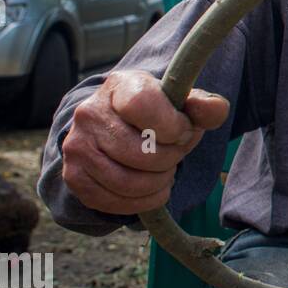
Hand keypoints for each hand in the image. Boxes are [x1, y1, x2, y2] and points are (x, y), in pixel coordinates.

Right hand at [61, 70, 229, 214]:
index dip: (172, 127)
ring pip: (128, 182)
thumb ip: (205, 105)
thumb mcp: (183, 103)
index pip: (143, 107)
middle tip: (176, 153)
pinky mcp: (74, 176)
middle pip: (141, 153)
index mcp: (120, 86)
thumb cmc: (158, 114)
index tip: (183, 131)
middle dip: (171, 158)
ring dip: (159, 183)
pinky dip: (143, 202)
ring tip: (166, 171)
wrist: (119, 126)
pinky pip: (113, 202)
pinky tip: (153, 188)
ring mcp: (76, 146)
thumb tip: (214, 110)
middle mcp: (89, 113)